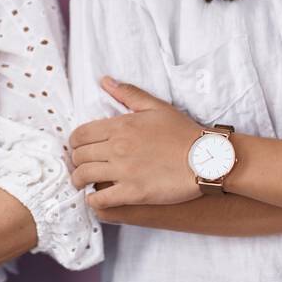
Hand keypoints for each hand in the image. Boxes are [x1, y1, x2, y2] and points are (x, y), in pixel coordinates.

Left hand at [69, 76, 204, 207]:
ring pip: (84, 176)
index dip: (75, 143)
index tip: (80, 149)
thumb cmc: (183, 132)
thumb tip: (104, 81)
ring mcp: (124, 171)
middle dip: (76, 162)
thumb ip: (128, 93)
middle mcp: (118, 147)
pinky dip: (93, 200)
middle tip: (82, 166)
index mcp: (121, 126)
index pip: (80, 134)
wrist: (207, 158)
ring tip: (84, 183)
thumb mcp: (156, 106)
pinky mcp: (133, 192)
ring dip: (79, 181)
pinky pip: (101, 199)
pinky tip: (96, 198)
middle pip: (79, 156)